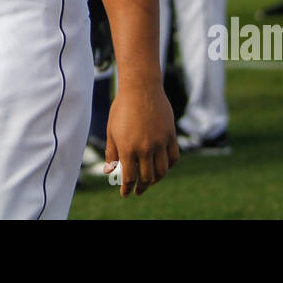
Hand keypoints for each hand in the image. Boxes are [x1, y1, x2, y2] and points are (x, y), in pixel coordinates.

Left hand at [105, 79, 178, 196]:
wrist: (141, 88)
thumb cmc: (122, 108)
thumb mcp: (111, 130)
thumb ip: (111, 152)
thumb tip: (109, 172)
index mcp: (128, 148)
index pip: (129, 177)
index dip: (127, 189)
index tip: (126, 194)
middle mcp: (145, 148)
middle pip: (147, 177)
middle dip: (141, 187)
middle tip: (138, 191)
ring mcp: (160, 142)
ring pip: (162, 171)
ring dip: (156, 180)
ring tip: (150, 181)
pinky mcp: (170, 135)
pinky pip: (173, 157)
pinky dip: (169, 166)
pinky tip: (163, 167)